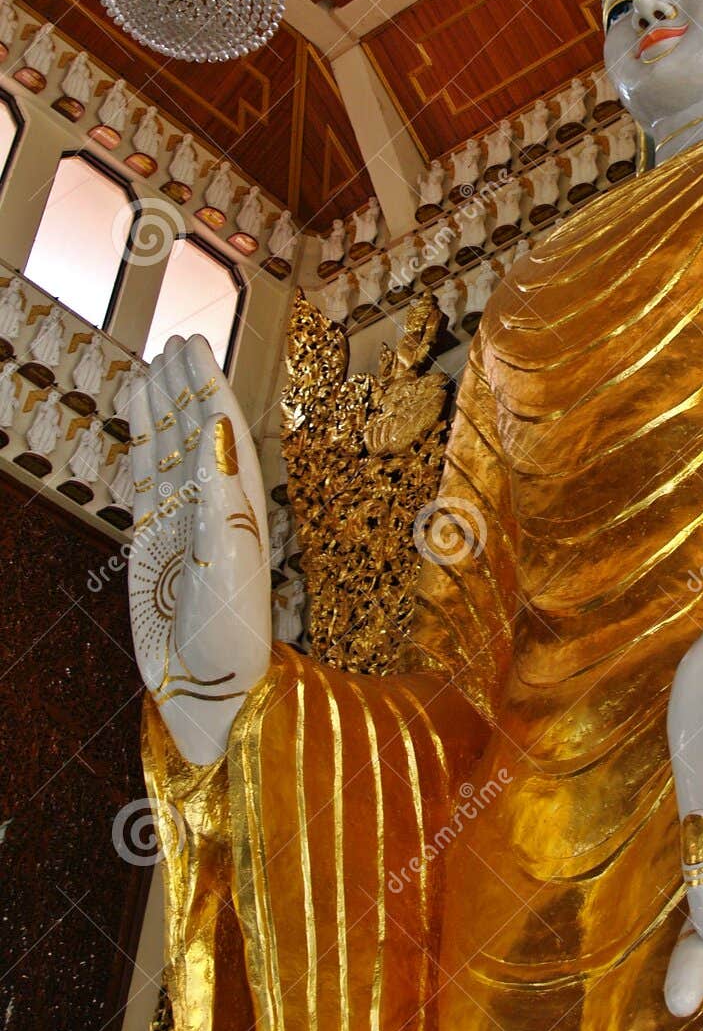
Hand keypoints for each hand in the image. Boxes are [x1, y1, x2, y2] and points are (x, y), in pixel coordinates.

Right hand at [127, 334, 270, 765]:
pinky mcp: (153, 544)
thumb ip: (219, 494)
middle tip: (177, 338)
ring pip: (168, 449)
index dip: (207, 386)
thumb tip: (216, 428)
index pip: (220, 429)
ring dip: (163, 407)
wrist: (210, 692)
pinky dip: (141, 444)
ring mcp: (179, 522)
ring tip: (152, 364)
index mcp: (237, 504)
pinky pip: (146, 480)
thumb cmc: (231, 634)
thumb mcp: (229, 560)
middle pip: (195, 429)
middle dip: (186, 386)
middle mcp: (211, 506)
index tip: (194, 344)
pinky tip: (136, 420)